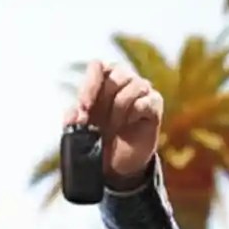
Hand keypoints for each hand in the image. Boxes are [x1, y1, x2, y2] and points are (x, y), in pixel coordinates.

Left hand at [65, 60, 163, 187]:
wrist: (117, 162)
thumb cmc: (98, 138)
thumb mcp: (79, 129)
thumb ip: (73, 117)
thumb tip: (76, 111)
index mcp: (102, 80)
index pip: (97, 66)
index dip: (90, 84)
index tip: (84, 107)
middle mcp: (123, 79)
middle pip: (117, 73)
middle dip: (104, 100)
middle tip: (99, 123)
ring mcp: (141, 89)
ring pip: (133, 86)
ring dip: (119, 110)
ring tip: (114, 127)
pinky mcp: (155, 103)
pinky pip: (146, 101)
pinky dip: (134, 114)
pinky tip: (129, 124)